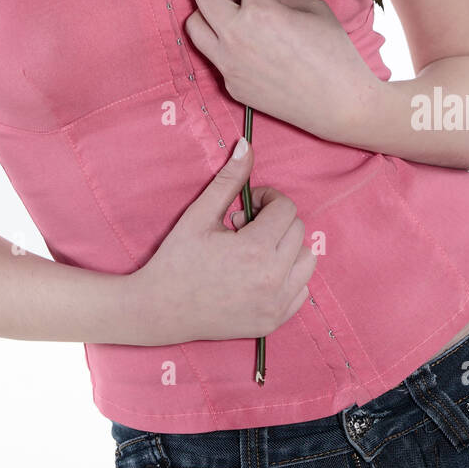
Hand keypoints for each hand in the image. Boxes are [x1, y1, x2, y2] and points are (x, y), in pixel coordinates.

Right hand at [130, 137, 315, 344]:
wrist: (161, 309)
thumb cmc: (177, 259)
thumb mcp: (200, 214)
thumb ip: (229, 180)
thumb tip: (247, 146)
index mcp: (255, 250)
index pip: (286, 209)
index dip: (267, 199)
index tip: (247, 205)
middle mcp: (272, 279)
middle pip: (298, 231)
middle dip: (275, 221)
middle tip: (243, 228)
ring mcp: (276, 304)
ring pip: (306, 260)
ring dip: (287, 248)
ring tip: (256, 250)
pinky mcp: (274, 321)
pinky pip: (302, 290)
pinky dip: (288, 277)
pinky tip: (260, 273)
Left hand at [184, 0, 383, 143]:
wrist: (340, 104)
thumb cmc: (335, 54)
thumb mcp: (313, 10)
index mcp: (261, 12)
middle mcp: (236, 36)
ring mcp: (229, 64)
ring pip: (194, 26)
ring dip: (208, 11)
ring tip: (230, 11)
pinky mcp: (231, 85)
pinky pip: (215, 55)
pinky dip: (225, 43)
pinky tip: (248, 44)